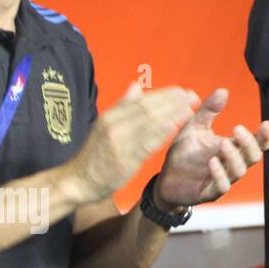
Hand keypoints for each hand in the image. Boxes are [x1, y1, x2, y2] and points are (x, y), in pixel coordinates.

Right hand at [66, 85, 196, 204]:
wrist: (76, 182)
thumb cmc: (94, 154)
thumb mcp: (103, 126)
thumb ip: (122, 107)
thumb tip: (136, 85)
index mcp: (110, 117)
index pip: (141, 101)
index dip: (163, 95)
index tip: (182, 90)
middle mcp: (114, 127)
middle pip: (147, 110)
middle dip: (172, 102)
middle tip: (192, 96)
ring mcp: (119, 144)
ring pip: (149, 125)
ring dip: (171, 115)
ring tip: (189, 108)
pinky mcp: (123, 161)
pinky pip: (145, 145)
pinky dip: (160, 134)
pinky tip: (174, 128)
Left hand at [155, 88, 268, 209]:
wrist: (166, 179)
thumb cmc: (185, 153)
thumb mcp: (195, 128)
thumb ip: (209, 111)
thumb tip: (223, 90)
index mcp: (233, 148)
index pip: (257, 143)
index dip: (264, 136)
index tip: (265, 123)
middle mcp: (232, 164)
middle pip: (254, 156)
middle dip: (250, 143)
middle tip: (237, 129)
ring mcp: (223, 178)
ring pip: (240, 170)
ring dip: (234, 156)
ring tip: (222, 143)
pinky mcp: (210, 192)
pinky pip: (222, 185)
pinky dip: (219, 173)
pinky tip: (212, 161)